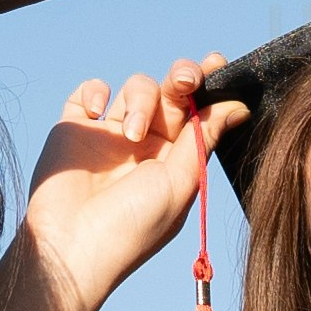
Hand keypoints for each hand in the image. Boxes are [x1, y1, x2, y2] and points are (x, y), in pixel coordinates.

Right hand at [21, 57, 246, 310]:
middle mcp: (146, 145)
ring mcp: (109, 136)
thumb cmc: (132, 226)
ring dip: (142, 99)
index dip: (211, 86)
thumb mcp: (179, 183)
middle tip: (184, 81)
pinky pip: (90, 93)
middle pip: (171, 92)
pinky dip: (97, 91)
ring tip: (133, 135)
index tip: (220, 63)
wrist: (71, 247)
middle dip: (182, 78)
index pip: (199, 113)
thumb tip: (239, 106)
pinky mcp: (74, 129)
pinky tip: (98, 112)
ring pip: (136, 88)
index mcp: (175, 160)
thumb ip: (204, 139)